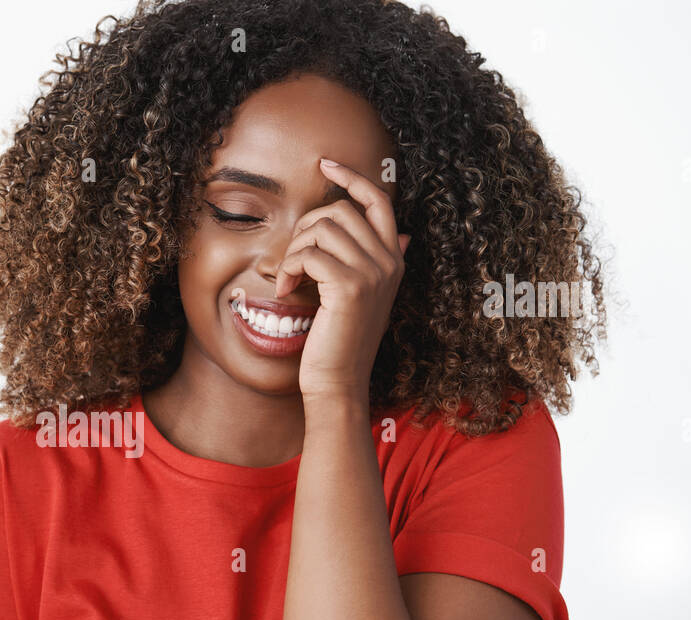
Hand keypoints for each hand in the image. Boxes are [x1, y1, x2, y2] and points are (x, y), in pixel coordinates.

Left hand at [275, 158, 408, 400]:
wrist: (337, 383)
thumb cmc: (339, 342)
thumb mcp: (363, 297)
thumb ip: (375, 263)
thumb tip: (402, 234)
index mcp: (393, 260)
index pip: (378, 201)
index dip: (352, 178)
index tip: (325, 165)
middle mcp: (388, 261)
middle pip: (339, 211)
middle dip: (305, 229)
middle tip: (293, 261)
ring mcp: (373, 272)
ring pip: (322, 229)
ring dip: (295, 251)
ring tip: (290, 280)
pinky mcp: (350, 286)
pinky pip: (310, 254)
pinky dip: (290, 268)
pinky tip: (288, 292)